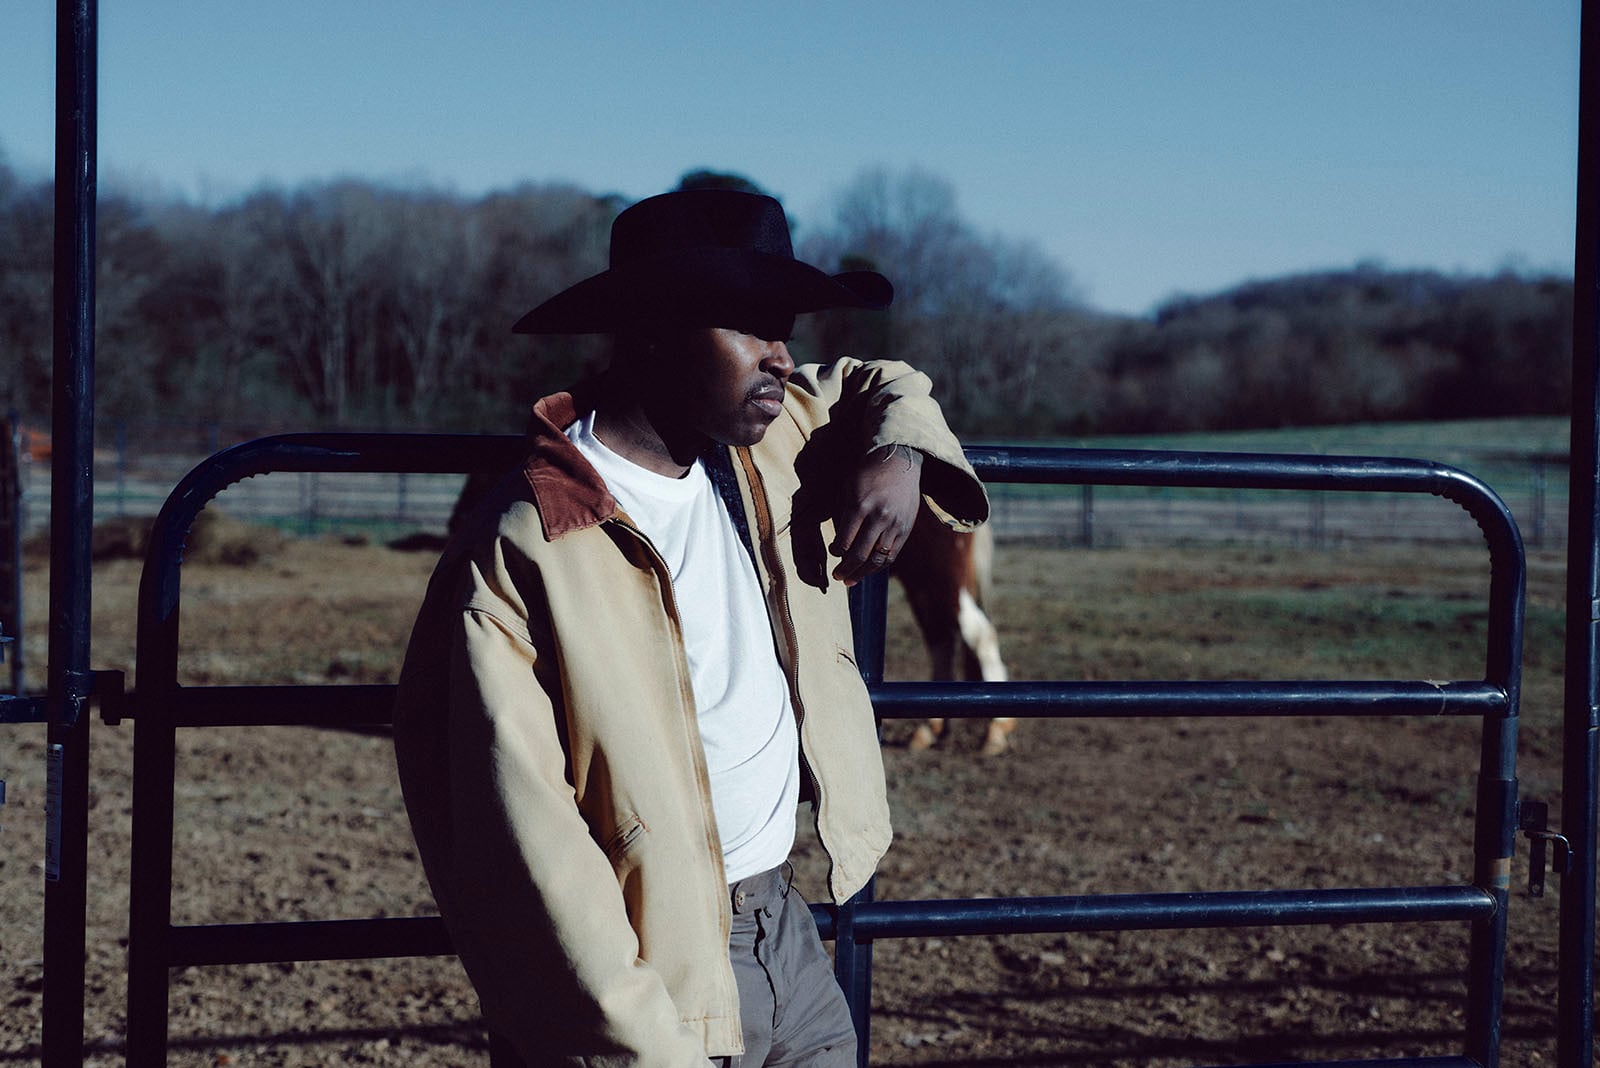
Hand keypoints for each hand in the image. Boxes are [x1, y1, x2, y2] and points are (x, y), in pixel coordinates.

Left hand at [829, 444, 922, 585]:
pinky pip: (891, 555)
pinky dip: (879, 566)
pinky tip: (869, 571)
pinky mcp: (905, 529)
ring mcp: (894, 525)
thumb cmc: (867, 473)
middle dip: (845, 569)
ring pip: (877, 560)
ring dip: (862, 574)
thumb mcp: (847, 487)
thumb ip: (842, 514)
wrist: (899, 461)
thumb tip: (837, 541)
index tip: (833, 552)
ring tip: (850, 580)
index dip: (835, 551)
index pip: (844, 541)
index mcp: (860, 506)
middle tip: (837, 577)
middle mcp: (878, 518)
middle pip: (860, 555)